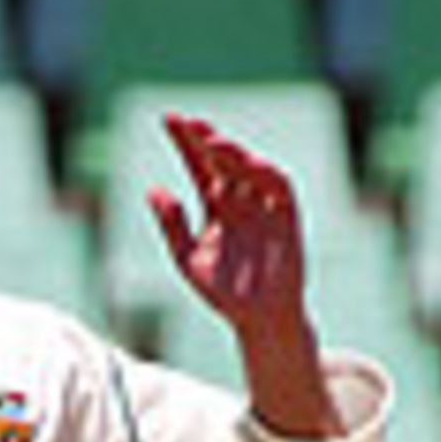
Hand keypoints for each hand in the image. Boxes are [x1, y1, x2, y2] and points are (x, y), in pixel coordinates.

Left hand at [147, 112, 307, 343]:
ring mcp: (264, 208)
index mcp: (216, 208)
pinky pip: (280, 189)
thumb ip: (172, 226)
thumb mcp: (188, 260)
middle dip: (207, 141)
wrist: (258, 322)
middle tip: (189, 124)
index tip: (168, 119)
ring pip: (250, 170)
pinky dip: (267, 175)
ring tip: (213, 142)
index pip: (200, 167)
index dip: (186, 144)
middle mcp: (240, 201)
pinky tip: (250, 164)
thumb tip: (153, 189)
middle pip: (223, 162)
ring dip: (233, 154)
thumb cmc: (225, 295)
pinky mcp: (287, 219)